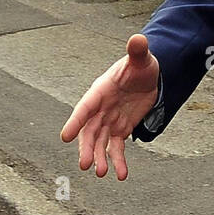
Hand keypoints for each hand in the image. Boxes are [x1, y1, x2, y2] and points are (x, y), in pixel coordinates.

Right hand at [60, 33, 159, 180]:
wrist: (149, 77)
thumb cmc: (141, 65)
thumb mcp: (141, 58)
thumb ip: (138, 51)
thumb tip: (138, 39)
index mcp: (100, 91)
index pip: (85, 107)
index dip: (75, 122)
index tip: (65, 137)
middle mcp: (101, 108)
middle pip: (89, 131)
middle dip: (86, 148)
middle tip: (85, 165)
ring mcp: (109, 121)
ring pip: (100, 142)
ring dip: (99, 158)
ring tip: (102, 173)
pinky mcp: (121, 130)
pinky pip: (117, 148)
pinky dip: (118, 161)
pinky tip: (121, 175)